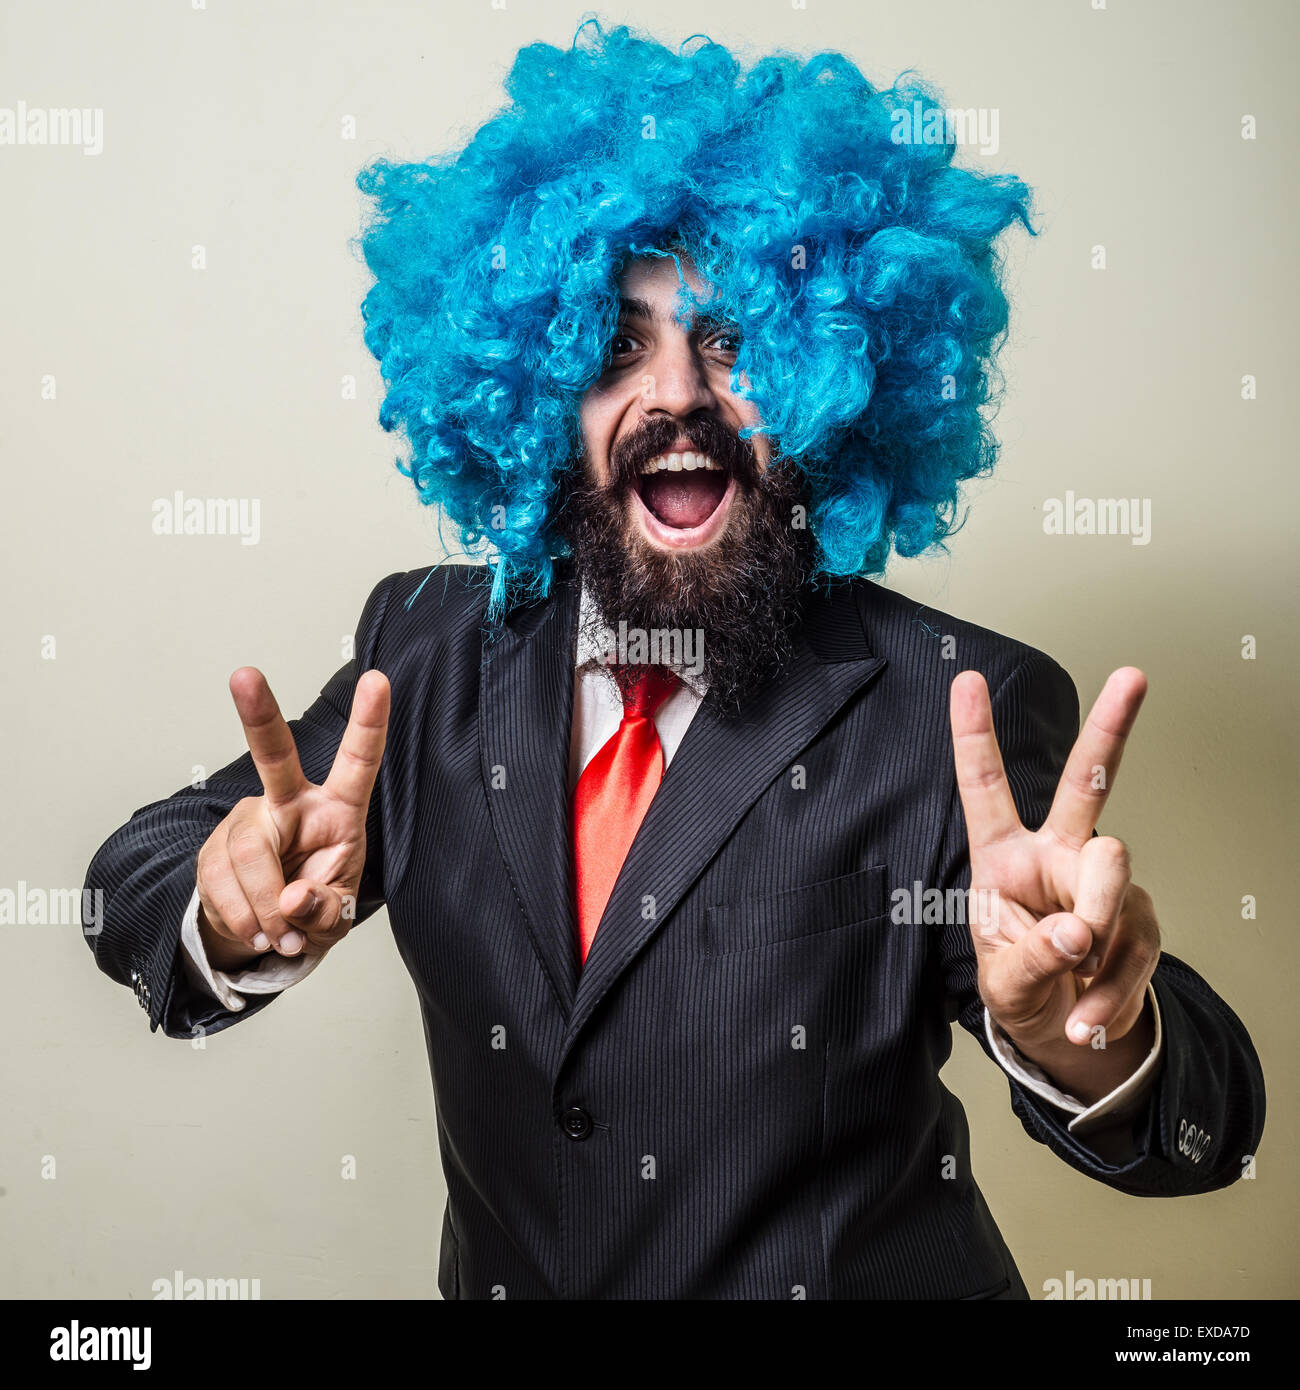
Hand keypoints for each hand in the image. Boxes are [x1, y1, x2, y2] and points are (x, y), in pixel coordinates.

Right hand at [195, 666, 389, 970]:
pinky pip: (220, 882)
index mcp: (338, 810)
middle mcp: (291, 802)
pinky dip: (240, 918)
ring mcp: (249, 821)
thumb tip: (292, 900)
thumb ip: (323, 912)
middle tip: (244, 676)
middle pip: (273, 758)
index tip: (377, 679)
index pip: (357, 762)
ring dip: (262, 907)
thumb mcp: (335, 919)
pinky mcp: (214, 847)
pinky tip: (256, 930)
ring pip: (247, 853)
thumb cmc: (315, 908)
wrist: (268, 935)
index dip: (368, 722)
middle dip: (258, 715)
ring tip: (278, 933)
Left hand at [948, 667, 1159, 1102]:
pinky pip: (1135, 947)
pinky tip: (1088, 1015)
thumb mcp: (1004, 979)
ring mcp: (1103, 881)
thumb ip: (1033, 955)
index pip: (985, 789)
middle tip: (1132, 677)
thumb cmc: (1018, 984)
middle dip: (1111, 727)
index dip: (974, 736)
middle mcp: (1055, 855)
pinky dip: (1111, 993)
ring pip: (1113, 880)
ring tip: (1074, 994)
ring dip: (1097, 946)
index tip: (966, 680)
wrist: (1061, 1030)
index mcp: (1002, 857)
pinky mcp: (1139, 915)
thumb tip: (1080, 932)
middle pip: (1086, 783)